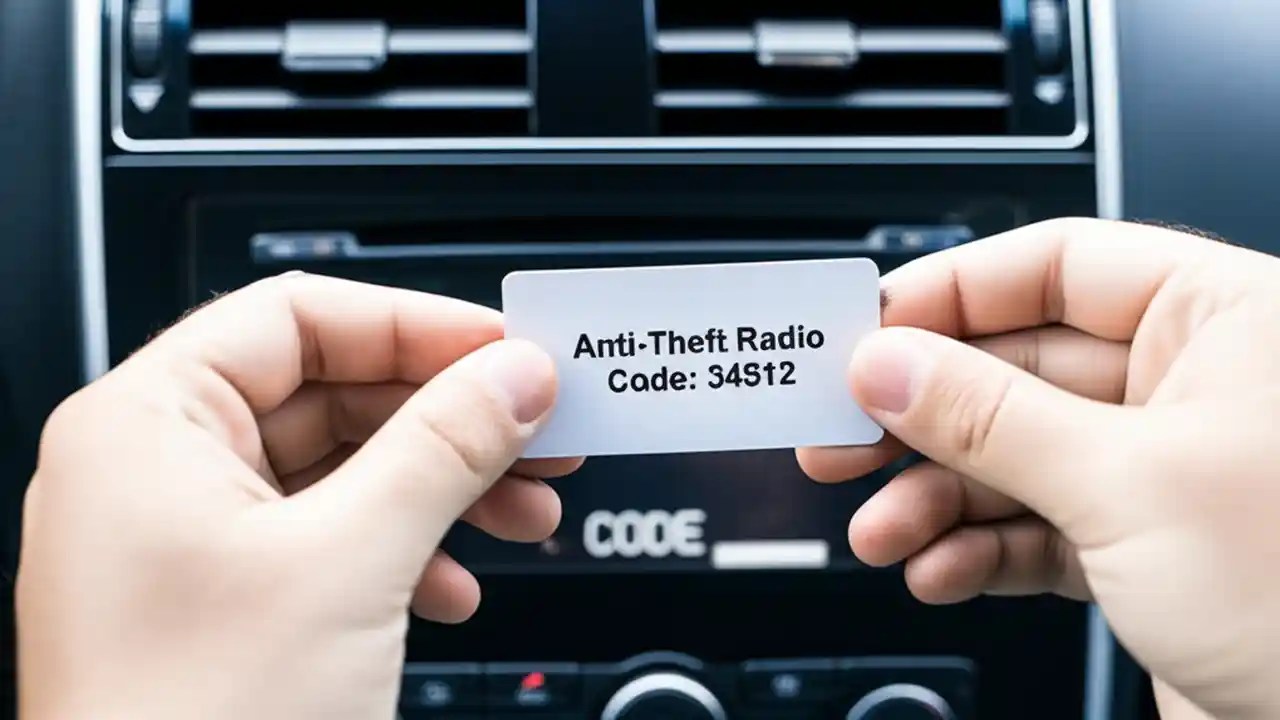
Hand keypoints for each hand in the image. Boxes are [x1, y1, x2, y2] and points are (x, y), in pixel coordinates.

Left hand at [18, 273, 580, 719]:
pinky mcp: (219, 605)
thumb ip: (444, 449)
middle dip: (448, 420)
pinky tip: (454, 587)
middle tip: (538, 432)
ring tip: (523, 513)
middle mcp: (152, 474)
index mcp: (144, 427)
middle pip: (330, 394)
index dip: (417, 327)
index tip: (508, 352)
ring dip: (442, 489)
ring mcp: (183, 544)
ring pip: (340, 472)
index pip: (298, 319)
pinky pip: (328, 541)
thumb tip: (514, 376)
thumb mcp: (348, 565)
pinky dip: (403, 552)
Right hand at [797, 219, 1279, 719]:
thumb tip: (887, 365)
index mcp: (1223, 320)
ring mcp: (1165, 471)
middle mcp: (1194, 385)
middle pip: (1016, 370)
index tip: (866, 334)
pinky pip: (1037, 527)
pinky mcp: (1146, 549)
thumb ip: (989, 417)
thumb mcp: (1125, 485)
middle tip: (839, 436)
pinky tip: (939, 570)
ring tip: (881, 531)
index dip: (950, 295)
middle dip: (922, 417)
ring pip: (1015, 457)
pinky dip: (979, 550)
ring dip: (935, 499)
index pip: (1057, 266)